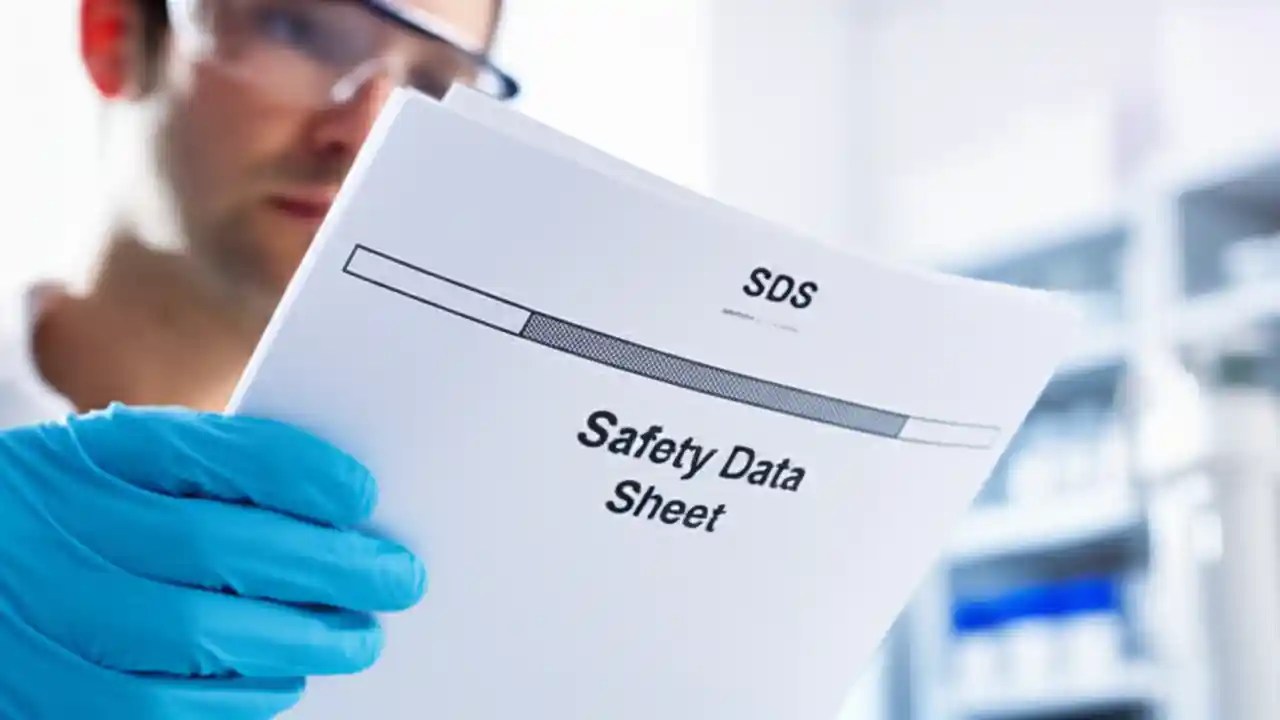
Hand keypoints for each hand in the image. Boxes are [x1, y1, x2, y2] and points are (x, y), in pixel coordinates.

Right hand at [0, 404, 424, 718]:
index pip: (207, 450)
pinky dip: (240, 698)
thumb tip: (331, 511)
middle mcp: (61, 527)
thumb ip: (204, 481)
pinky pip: (157, 705)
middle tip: (397, 578)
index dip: (296, 470)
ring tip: (358, 636)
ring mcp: (46, 613)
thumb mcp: (115, 472)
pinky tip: (283, 681)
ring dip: (300, 640)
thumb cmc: (69, 521)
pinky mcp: (45, 691)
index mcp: (89, 457)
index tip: (362, 492)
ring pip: (196, 634)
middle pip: (216, 545)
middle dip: (327, 567)